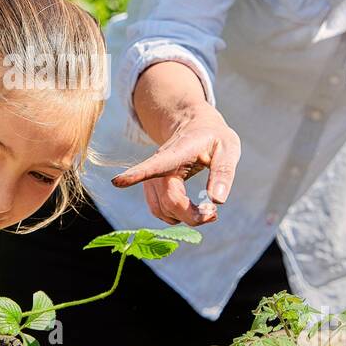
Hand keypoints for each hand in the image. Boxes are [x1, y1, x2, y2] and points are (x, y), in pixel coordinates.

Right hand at [111, 103, 239, 226]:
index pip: (155, 165)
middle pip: (169, 200)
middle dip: (191, 215)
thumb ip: (223, 172)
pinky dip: (175, 216)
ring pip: (162, 209)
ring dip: (183, 218)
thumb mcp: (228, 147)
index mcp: (176, 152)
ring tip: (207, 211)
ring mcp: (153, 177)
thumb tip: (217, 201)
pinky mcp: (153, 187)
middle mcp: (159, 165)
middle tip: (213, 213)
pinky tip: (191, 210)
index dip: (136, 174)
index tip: (117, 182)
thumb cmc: (213, 137)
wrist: (196, 128)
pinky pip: (158, 210)